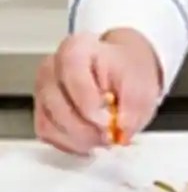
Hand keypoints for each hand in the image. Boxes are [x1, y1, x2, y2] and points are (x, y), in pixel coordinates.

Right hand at [33, 29, 162, 154]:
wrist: (123, 72)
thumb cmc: (128, 72)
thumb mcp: (143, 83)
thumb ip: (134, 105)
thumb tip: (122, 129)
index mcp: (76, 48)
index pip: (73, 76)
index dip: (89, 103)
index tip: (108, 119)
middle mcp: (52, 67)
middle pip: (58, 105)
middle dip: (86, 128)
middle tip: (109, 135)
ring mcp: (43, 90)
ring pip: (50, 123)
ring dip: (79, 139)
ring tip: (103, 138)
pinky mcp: (41, 111)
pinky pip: (48, 135)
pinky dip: (71, 143)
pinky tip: (91, 140)